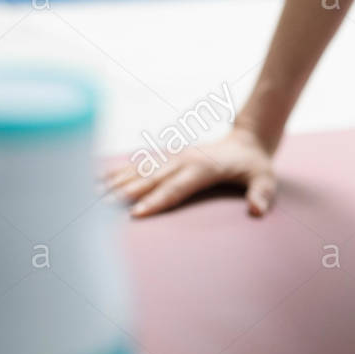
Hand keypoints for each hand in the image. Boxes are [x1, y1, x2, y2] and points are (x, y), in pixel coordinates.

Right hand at [105, 125, 277, 216]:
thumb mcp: (265, 178)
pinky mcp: (166, 156)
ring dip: (114, 182)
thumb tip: (258, 210)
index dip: (156, 201)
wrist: (247, 140)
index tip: (135, 213)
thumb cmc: (255, 165)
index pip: (175, 188)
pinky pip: (138, 165)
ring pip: (138, 171)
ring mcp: (171, 157)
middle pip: (149, 180)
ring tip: (89, 194)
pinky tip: (97, 181)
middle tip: (99, 208)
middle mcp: (182, 161)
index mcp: (201, 168)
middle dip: (123, 194)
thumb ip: (262, 193)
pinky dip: (117, 173)